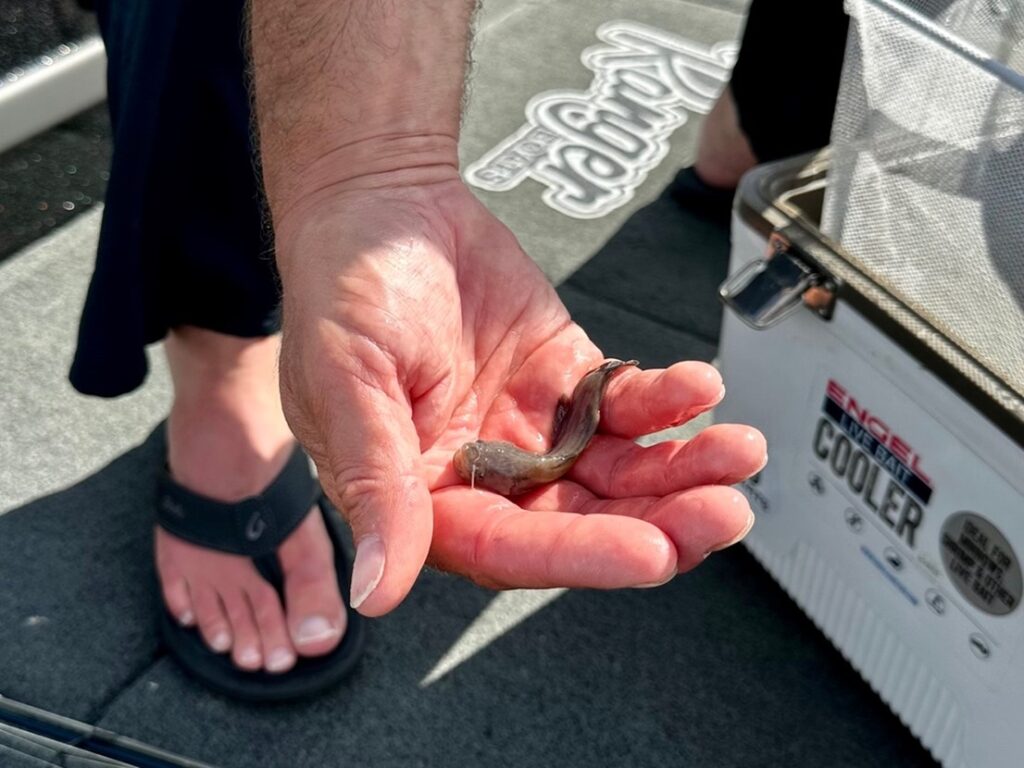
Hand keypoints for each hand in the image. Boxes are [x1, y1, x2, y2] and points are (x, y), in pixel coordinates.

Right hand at [274, 179, 765, 615]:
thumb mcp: (347, 383)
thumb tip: (379, 593)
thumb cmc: (344, 286)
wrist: (384, 201)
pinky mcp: (567, 378)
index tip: (650, 553)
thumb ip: (376, 483)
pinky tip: (698, 387)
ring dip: (681, 467)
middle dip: (658, 521)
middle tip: (721, 512)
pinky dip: (666, 399)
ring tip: (737, 451)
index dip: (581, 554)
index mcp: (424, 494)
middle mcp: (485, 472)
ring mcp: (532, 427)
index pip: (510, 547)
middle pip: (583, 520)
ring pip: (618, 470)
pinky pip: (626, 403)